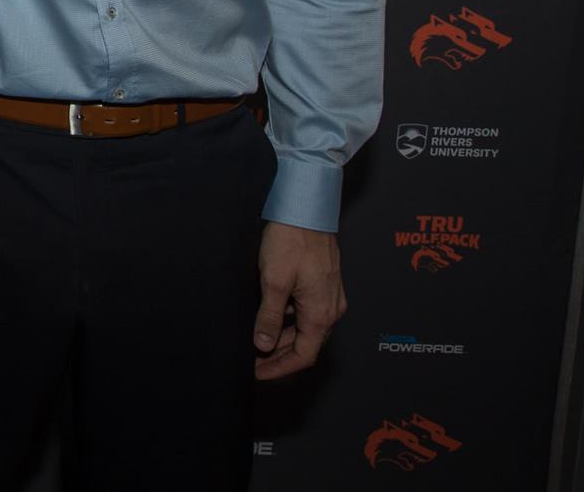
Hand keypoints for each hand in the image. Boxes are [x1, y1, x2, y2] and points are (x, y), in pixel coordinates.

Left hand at [254, 221, 344, 378]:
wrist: (306, 210)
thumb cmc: (291, 241)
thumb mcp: (273, 282)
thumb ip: (269, 317)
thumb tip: (263, 345)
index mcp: (321, 314)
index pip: (303, 356)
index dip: (279, 368)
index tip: (257, 373)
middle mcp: (331, 309)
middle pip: (305, 344)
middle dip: (279, 355)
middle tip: (252, 359)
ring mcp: (330, 296)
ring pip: (306, 327)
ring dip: (283, 337)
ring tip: (256, 340)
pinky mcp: (324, 283)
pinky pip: (307, 311)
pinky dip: (288, 319)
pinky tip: (268, 314)